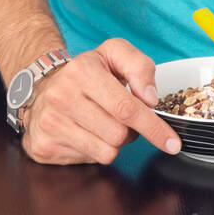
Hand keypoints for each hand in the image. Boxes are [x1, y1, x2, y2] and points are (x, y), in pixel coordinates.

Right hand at [20, 37, 182, 165]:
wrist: (42, 86)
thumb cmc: (86, 72)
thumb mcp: (114, 54)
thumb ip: (140, 66)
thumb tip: (150, 98)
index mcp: (82, 70)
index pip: (127, 108)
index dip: (154, 127)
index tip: (171, 142)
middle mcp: (62, 96)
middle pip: (119, 134)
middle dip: (130, 130)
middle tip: (120, 116)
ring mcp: (50, 123)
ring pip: (106, 152)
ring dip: (114, 142)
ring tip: (102, 123)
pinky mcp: (44, 146)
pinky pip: (89, 160)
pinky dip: (95, 150)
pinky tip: (85, 132)